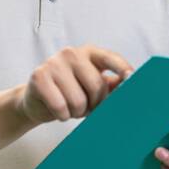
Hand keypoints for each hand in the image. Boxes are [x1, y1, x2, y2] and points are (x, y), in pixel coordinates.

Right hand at [16, 45, 132, 122]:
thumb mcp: (93, 87)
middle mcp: (72, 53)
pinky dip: (62, 115)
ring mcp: (54, 62)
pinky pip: (60, 106)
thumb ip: (112, 85)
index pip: (111, 58)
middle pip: (97, 86)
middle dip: (94, 104)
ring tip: (70, 106)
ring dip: (76, 112)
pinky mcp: (39, 76)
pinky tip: (58, 109)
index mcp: (89, 52)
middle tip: (86, 106)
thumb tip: (130, 85)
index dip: (123, 69)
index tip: (132, 78)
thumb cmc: (70, 93)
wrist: (36, 100)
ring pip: (78, 100)